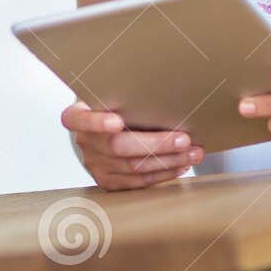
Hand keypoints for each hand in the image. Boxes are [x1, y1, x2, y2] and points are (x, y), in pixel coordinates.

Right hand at [60, 101, 202, 190]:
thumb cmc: (111, 106)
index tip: (117, 121)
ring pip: (133, 167)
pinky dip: (163, 173)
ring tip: (192, 152)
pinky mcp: (108, 181)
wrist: (100, 129)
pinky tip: (181, 165)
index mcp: (77, 115)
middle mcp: (84, 142)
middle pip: (117, 146)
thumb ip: (123, 94)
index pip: (78, 119)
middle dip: (155, 143)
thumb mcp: (109, 94)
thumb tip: (163, 88)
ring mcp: (95, 164)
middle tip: (183, 139)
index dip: (96, 122)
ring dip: (168, 160)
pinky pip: (138, 182)